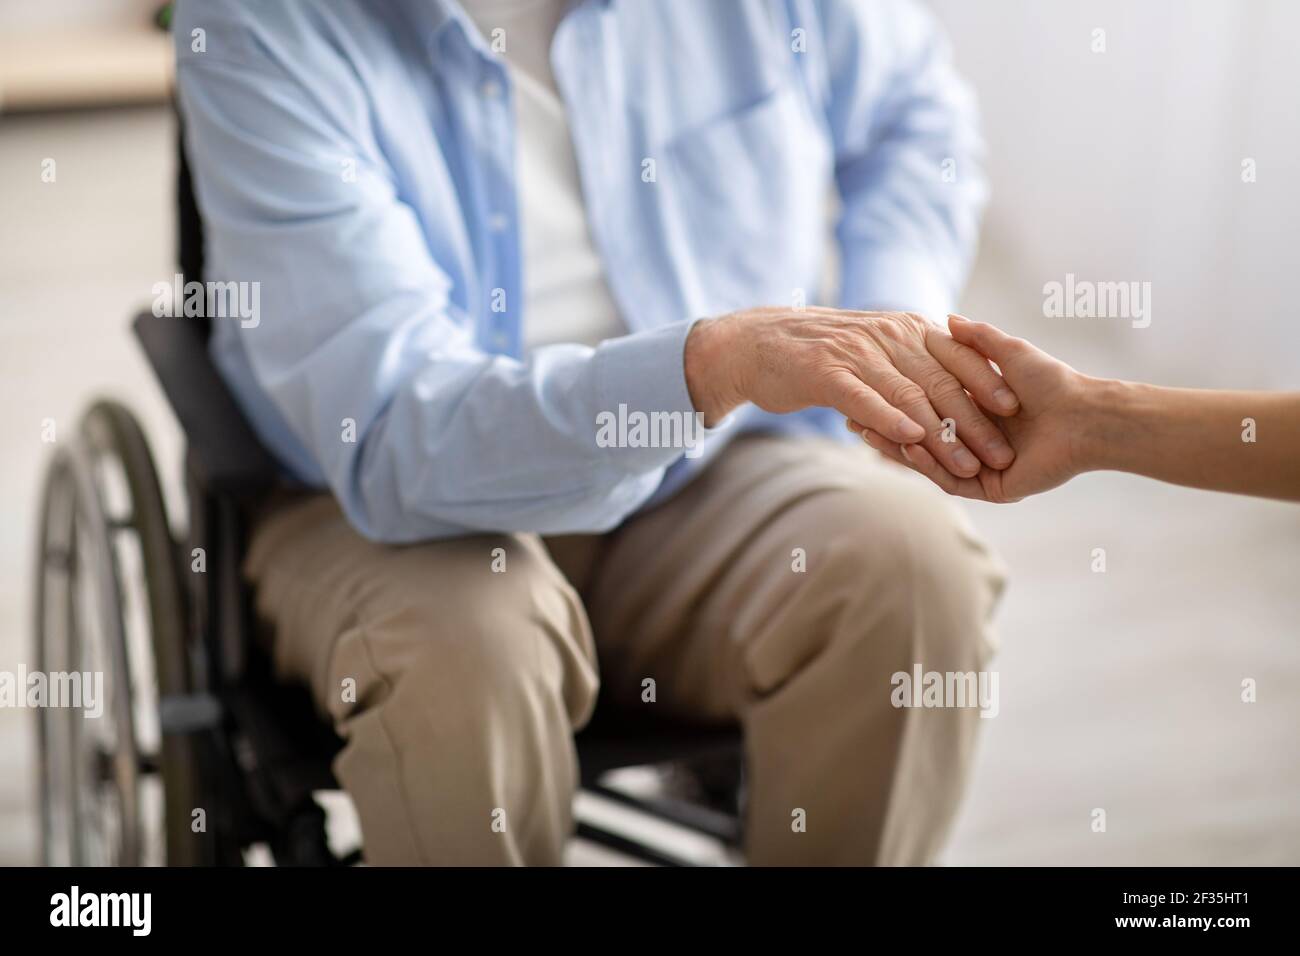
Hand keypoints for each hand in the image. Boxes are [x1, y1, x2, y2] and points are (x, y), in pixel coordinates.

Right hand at [686, 307, 1019, 476]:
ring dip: (941, 435)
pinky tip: (910, 440)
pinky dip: (890, 418)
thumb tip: (943, 383)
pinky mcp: (826, 373)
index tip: (1014, 411)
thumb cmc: (815, 353)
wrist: (754, 344)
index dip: (987, 381)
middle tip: (1000, 454)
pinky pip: (865, 398)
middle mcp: (887, 336)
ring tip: (966, 466)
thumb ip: (906, 359)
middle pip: (942, 382)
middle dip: (975, 422)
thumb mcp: (870, 346)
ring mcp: (856, 354)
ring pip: (910, 396)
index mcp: (904, 328)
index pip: (957, 355)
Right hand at [851, 315, 1091, 501]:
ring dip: (898, 447)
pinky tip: (904, 446)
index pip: (925, 409)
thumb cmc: (1051, 381)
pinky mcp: (989, 488)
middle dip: (886, 427)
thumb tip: (947, 317)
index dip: (896, 398)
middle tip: (852, 417)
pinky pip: (948, 479)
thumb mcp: (1007, 351)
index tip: (867, 384)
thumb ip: (976, 338)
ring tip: (866, 432)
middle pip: (920, 438)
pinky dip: (924, 464)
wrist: (1084, 417)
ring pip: (929, 461)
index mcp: (978, 414)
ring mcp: (980, 467)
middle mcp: (975, 443)